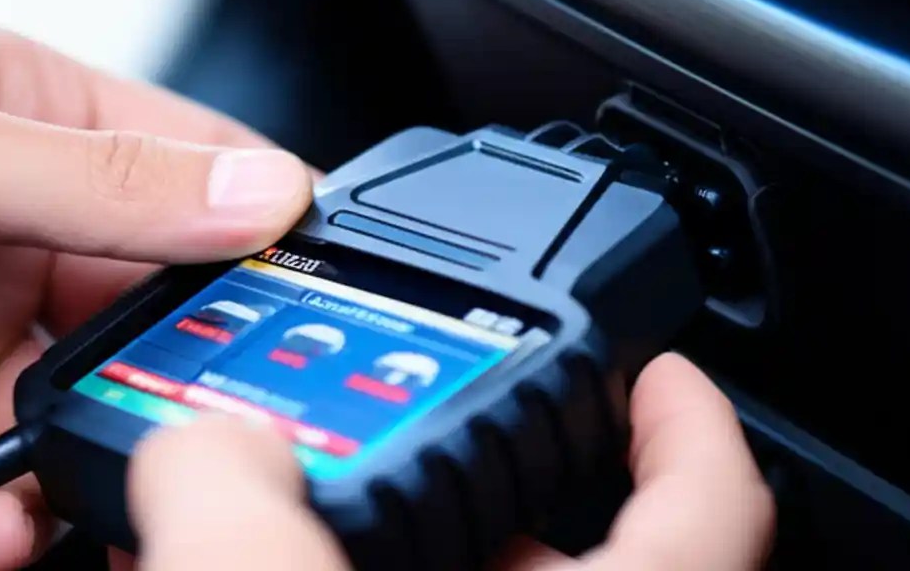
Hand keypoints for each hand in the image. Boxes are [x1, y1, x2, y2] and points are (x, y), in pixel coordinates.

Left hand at [0, 18, 313, 569]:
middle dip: (187, 366)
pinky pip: (6, 482)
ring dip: (103, 452)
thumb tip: (260, 195)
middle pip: (149, 298)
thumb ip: (103, 181)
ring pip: (89, 401)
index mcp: (16, 110)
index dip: (255, 228)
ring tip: (108, 489)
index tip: (318, 298)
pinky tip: (3, 526)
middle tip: (228, 420)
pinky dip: (18, 516)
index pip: (183, 164)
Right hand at [119, 353, 774, 570]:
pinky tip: (253, 567)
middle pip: (564, 541)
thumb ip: (233, 507)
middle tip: (394, 405)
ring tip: (293, 490)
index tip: (652, 360)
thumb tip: (195, 448)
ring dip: (386, 534)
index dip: (688, 411)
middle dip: (470, 462)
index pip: (714, 501)